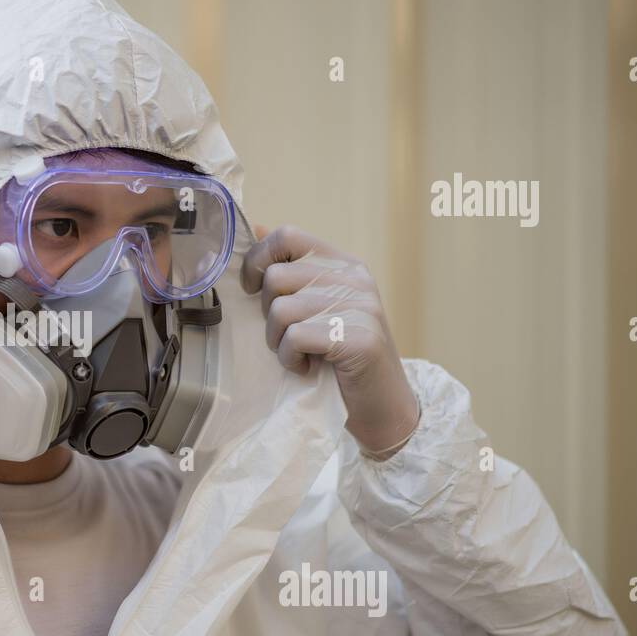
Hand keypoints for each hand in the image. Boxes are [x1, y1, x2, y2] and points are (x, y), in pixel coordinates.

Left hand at [240, 225, 418, 458]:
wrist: (383, 407)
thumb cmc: (340, 360)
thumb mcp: (316, 308)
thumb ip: (292, 271)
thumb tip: (255, 228)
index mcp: (344, 265)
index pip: (288, 236)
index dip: (258, 260)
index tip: (254, 289)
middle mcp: (355, 279)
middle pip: (276, 277)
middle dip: (268, 314)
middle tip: (290, 336)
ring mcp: (360, 306)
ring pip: (281, 310)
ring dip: (278, 341)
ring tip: (301, 355)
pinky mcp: (358, 338)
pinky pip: (295, 337)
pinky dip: (290, 359)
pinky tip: (308, 368)